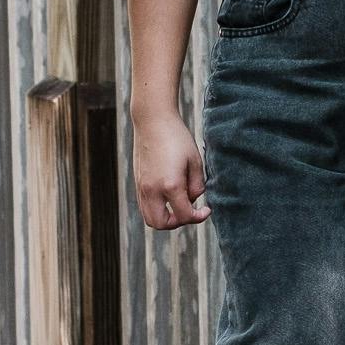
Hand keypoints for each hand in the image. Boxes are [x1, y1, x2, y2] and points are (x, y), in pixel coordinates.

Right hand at [134, 112, 209, 229]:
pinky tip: (168, 196)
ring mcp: (142, 187)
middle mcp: (152, 189)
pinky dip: (157, 209)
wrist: (153, 120)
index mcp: (170, 185)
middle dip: (178, 223)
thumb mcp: (195, 160)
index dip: (198, 217)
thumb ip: (197, 185)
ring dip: (165, 218)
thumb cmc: (177, 137)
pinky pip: (145, 206)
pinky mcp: (138, 182)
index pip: (184, 215)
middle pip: (162, 224)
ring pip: (150, 218)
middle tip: (189, 211)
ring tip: (178, 206)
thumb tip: (194, 199)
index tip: (206, 209)